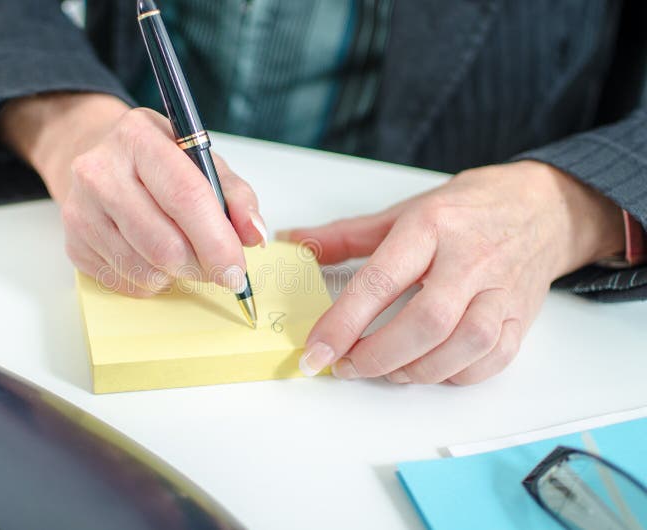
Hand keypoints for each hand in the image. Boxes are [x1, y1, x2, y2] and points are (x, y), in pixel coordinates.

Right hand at [0, 93, 266, 295]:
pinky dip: (152, 280)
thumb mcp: (202, 163)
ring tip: (184, 255)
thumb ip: (236, 196)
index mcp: (138, 138)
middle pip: (164, 243)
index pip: (185, 197)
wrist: (96, 160)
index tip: (237, 269)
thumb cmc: (157, 164)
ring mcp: (80, 210)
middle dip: (201, 266)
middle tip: (217, 268)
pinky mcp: (73, 244)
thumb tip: (254, 234)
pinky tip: (154, 257)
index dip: (217, 241)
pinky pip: (126, 282)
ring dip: (178, 275)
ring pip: (145, 269)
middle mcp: (100, 171)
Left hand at [280, 160, 624, 384]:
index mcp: (431, 227)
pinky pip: (493, 359)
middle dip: (378, 355)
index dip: (343, 322)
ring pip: (465, 345)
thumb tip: (294, 241)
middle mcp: (469, 259)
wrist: (543, 206)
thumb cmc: (467, 209)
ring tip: (384, 370)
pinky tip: (429, 369)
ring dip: (416, 370)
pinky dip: (456, 375)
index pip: (381, 280)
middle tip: (346, 366)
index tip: (316, 349)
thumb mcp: (403, 211)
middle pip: (426, 321)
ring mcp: (500, 290)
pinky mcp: (522, 316)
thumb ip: (346, 234)